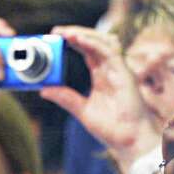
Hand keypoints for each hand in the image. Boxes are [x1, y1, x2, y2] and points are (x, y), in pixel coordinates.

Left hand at [44, 26, 157, 166]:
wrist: (130, 141)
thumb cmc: (113, 129)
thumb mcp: (83, 111)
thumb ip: (66, 98)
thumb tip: (44, 90)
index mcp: (101, 76)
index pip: (87, 50)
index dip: (73, 40)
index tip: (55, 36)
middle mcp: (111, 69)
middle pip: (95, 41)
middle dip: (76, 32)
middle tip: (57, 31)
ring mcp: (119, 70)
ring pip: (104, 42)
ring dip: (85, 34)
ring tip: (66, 33)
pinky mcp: (125, 74)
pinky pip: (110, 52)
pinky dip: (94, 44)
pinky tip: (79, 40)